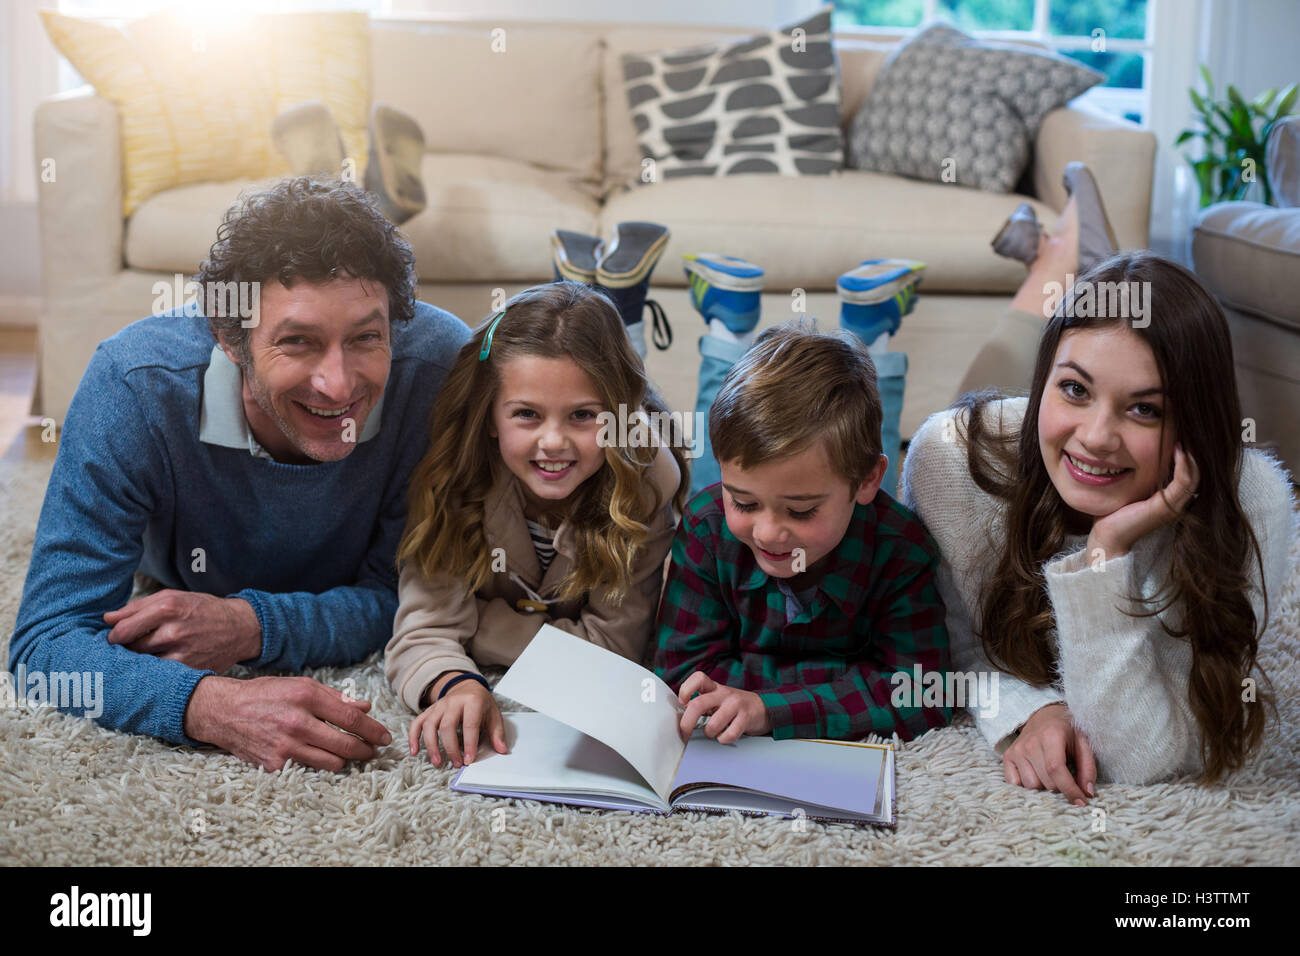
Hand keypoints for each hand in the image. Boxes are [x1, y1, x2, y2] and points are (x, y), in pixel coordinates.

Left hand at [104, 590, 260, 671]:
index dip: (114, 635)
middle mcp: (173, 631)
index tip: (115, 637)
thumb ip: (138, 607)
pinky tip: (159, 664)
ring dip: (138, 661)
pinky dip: (155, 671)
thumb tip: (107, 618)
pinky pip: (159, 674)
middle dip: (125, 649)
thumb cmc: (203, 610)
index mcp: (167, 608)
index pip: (122, 629)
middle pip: (130, 648)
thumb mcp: (173, 597)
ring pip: (142, 663)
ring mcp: (182, 653)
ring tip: (144, 655)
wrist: (240, 628)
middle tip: (128, 648)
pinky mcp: (189, 669)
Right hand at [183, 675, 390, 771]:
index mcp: (307, 698)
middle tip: (373, 750)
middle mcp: (297, 724)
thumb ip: (335, 698)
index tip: (385, 737)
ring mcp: (285, 747)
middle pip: (346, 746)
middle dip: (366, 750)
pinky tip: (320, 756)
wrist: (224, 711)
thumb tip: (365, 708)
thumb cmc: (267, 694)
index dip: (374, 731)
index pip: (352, 720)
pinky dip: (318, 764)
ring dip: (345, 760)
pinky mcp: (274, 765)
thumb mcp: (301, 685)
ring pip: (332, 763)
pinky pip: (308, 770)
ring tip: (350, 754)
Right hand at [409, 672, 506, 768]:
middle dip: (450, 747)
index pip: (469, 725)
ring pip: (430, 725)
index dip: (469, 744)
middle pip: (447, 726)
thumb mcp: (493, 714)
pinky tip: (414, 751)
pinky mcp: (429, 710)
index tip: (469, 760)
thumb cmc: (481, 703)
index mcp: (472, 701)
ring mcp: (439, 706)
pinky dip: (413, 737)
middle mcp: (453, 702)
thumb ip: (497, 733)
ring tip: (437, 762)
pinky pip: (417, 723)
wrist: (466, 686)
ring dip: (431, 745)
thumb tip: (501, 750)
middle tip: (456, 763)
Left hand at [677, 672, 771, 743]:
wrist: (762, 708)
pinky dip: (723, 739)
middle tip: (685, 733)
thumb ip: (701, 702)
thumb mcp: (717, 698)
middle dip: (687, 723)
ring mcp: (736, 705)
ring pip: (713, 724)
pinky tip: (724, 736)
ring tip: (713, 732)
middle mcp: (724, 694)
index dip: (686, 689)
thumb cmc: (733, 706)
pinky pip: (729, 734)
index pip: (698, 678)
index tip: (682, 702)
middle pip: (698, 705)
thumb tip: (680, 715)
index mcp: (714, 687)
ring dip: (709, 733)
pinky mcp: (746, 718)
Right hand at [1003, 703, 1096, 805]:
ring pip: (1031, 785)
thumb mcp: (1083, 744)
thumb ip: (1088, 768)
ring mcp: (1016, 750)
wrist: (1045, 715)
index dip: (1069, 789)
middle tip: (1066, 778)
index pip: (1056, 770)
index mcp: (1050, 736)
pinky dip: (1026, 785)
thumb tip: (1087, 793)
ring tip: (1050, 774)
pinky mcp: (1007, 756)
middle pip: (1046, 782)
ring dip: (1043, 786)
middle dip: (1060, 787)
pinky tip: (1036, 775)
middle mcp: (1030, 743)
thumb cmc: (1066, 731)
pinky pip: (1014, 783)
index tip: (1081, 802)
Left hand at [1088, 443, 1199, 560]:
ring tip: (1183, 438)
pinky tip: (1178, 451)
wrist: (1107, 536)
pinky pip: (1183, 483)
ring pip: (1193, 476)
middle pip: (1194, 472)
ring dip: (1190, 456)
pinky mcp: (1167, 508)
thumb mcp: (1128, 487)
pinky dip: (1183, 466)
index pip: (1186, 471)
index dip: (1186, 453)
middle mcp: (1176, 502)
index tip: (1178, 433)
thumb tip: (1129, 450)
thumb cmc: (1113, 511)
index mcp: (1169, 496)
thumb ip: (1136, 473)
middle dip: (1192, 451)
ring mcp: (1174, 506)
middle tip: (1186, 431)